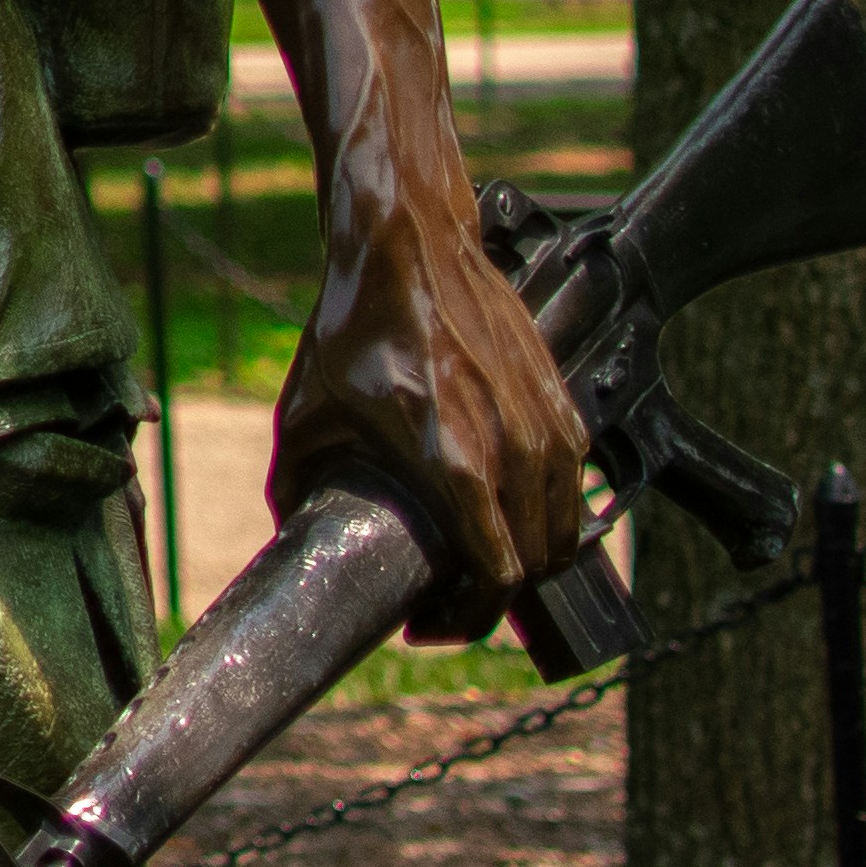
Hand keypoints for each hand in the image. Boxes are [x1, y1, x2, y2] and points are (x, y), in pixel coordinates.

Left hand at [272, 199, 590, 636]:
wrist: (408, 244)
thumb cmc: (355, 324)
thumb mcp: (305, 413)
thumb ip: (293, 483)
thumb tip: (291, 531)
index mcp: (457, 464)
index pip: (497, 579)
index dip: (467, 618)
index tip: (431, 622)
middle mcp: (515, 452)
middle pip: (537, 566)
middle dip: (493, 596)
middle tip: (447, 595)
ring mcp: (548, 426)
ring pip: (565, 530)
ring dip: (529, 557)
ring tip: (479, 559)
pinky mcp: (563, 402)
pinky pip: (574, 484)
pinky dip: (550, 511)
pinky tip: (506, 508)